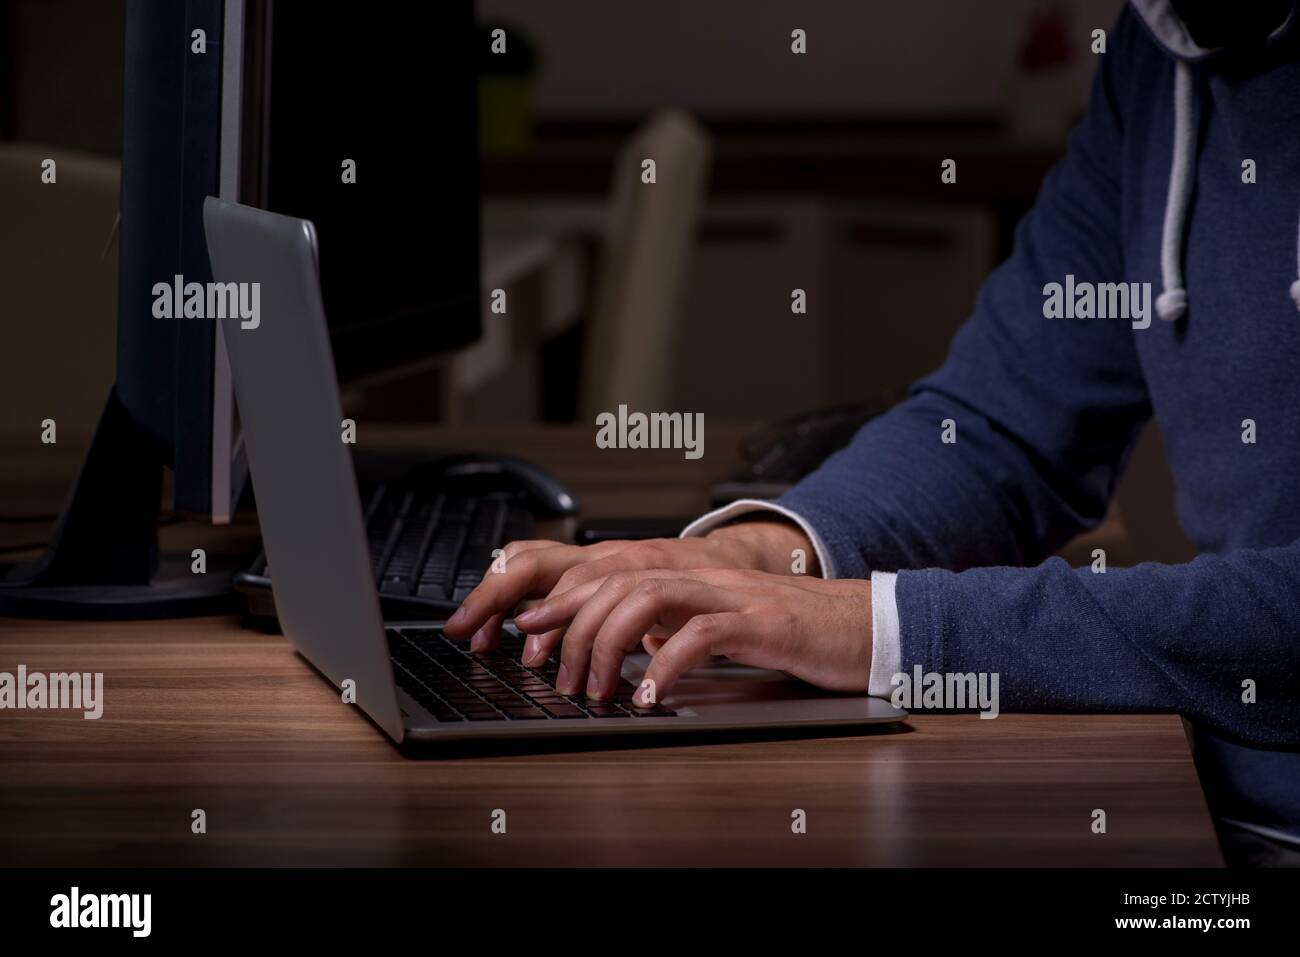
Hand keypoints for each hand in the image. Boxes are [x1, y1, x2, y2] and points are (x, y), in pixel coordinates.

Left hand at [512, 568, 872, 703]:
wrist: (871, 624)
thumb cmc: (802, 633)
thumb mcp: (731, 629)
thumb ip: (684, 629)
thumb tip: (641, 647)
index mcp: (696, 580)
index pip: (615, 574)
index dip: (567, 598)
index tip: (530, 628)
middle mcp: (708, 580)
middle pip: (620, 582)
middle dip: (575, 626)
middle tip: (556, 674)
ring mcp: (736, 597)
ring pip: (650, 598)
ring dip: (610, 645)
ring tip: (594, 690)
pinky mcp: (765, 624)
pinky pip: (703, 636)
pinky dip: (667, 666)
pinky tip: (651, 696)